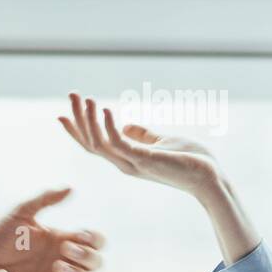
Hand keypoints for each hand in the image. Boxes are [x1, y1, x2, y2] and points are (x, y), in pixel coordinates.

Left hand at [0, 188, 104, 271]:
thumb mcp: (20, 213)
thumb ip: (44, 200)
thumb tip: (70, 188)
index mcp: (63, 240)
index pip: (94, 242)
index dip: (95, 239)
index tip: (80, 234)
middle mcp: (65, 261)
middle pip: (96, 263)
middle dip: (87, 257)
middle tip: (64, 251)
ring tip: (57, 267)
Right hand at [57, 92, 221, 196]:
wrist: (210, 177)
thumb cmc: (190, 160)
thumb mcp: (161, 142)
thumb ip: (142, 135)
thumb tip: (126, 125)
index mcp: (126, 160)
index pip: (94, 145)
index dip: (77, 132)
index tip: (61, 116)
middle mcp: (124, 164)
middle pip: (91, 143)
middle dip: (78, 119)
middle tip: (72, 94)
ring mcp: (133, 163)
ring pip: (99, 143)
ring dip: (89, 120)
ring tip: (85, 99)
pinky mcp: (145, 160)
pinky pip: (120, 143)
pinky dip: (109, 126)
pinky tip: (105, 109)